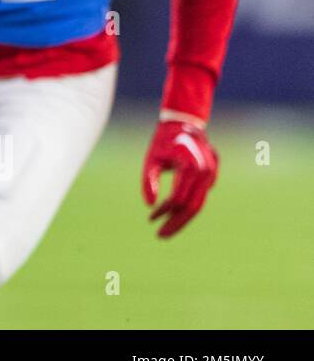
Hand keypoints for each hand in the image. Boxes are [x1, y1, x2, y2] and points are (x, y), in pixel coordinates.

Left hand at [141, 119, 218, 237]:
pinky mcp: (212, 177)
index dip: (164, 211)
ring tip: (165, 230)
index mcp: (189, 165)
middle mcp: (205, 171)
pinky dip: (186, 207)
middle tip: (161, 236)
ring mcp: (212, 174)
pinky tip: (172, 214)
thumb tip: (149, 205)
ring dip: (182, 218)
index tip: (150, 219)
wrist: (184, 124)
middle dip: (176, 223)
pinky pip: (199, 197)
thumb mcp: (151, 159)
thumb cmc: (163, 142)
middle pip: (192, 206)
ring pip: (198, 204)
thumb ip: (149, 181)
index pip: (178, 198)